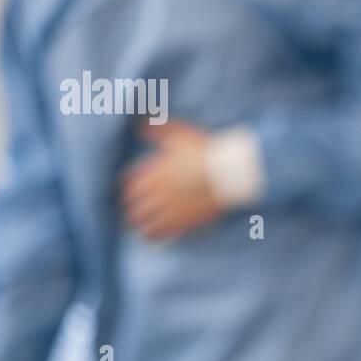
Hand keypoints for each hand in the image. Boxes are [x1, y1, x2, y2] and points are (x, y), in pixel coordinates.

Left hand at [122, 120, 222, 239]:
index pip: (128, 181)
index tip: (131, 187)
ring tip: (139, 222)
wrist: (232, 173)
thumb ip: (157, 130)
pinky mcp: (182, 221)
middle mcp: (157, 191)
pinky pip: (159, 233)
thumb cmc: (207, 152)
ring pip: (141, 220)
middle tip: (133, 206)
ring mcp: (169, 208)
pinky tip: (151, 234)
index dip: (127, 185)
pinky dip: (151, 235)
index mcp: (154, 170)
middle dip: (130, 204)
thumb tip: (139, 126)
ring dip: (137, 221)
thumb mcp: (180, 135)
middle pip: (131, 203)